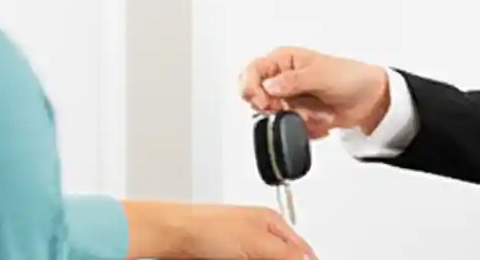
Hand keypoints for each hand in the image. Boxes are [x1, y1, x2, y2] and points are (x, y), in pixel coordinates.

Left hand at [123, 200, 316, 259]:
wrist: (169, 235)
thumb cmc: (207, 226)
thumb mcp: (257, 241)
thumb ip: (287, 253)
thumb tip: (310, 259)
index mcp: (272, 223)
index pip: (301, 250)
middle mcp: (259, 235)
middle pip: (281, 259)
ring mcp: (242, 249)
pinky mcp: (225, 258)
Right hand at [239, 47, 389, 138]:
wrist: (369, 100)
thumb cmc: (349, 77)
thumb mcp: (321, 75)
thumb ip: (293, 81)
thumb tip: (269, 85)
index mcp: (284, 60)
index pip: (253, 71)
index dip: (252, 88)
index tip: (265, 102)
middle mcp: (282, 79)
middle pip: (257, 98)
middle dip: (276, 108)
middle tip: (293, 109)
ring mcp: (288, 99)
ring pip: (274, 117)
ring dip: (297, 119)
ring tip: (317, 113)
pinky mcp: (297, 116)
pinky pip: (289, 128)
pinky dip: (306, 128)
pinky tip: (322, 119)